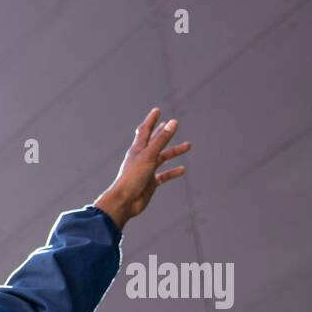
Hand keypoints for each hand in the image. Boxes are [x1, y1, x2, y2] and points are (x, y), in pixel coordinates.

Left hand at [94, 107, 190, 229]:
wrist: (124, 201)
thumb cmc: (132, 177)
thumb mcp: (149, 155)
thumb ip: (161, 139)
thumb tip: (173, 122)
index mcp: (138, 149)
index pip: (145, 130)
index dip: (151, 120)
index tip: (157, 110)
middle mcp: (142, 158)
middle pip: (154, 142)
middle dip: (163, 133)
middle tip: (173, 124)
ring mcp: (146, 170)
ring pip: (162, 158)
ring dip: (174, 152)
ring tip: (187, 146)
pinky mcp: (150, 183)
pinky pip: (164, 176)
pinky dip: (172, 172)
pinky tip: (182, 170)